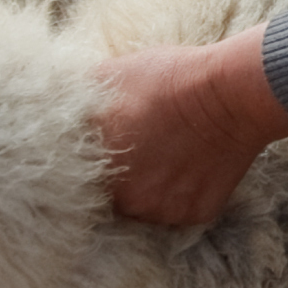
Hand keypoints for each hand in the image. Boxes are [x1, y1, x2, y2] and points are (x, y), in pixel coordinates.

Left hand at [92, 28, 287, 226]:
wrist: (231, 92)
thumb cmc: (171, 78)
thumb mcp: (110, 73)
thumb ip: (78, 100)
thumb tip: (56, 108)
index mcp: (97, 164)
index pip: (80, 176)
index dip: (94, 162)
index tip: (109, 148)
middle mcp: (124, 196)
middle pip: (113, 196)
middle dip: (123, 177)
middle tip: (143, 149)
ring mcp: (160, 209)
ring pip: (145, 206)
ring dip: (151, 189)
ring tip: (169, 155)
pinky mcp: (193, 214)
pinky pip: (179, 209)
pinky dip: (183, 192)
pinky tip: (192, 164)